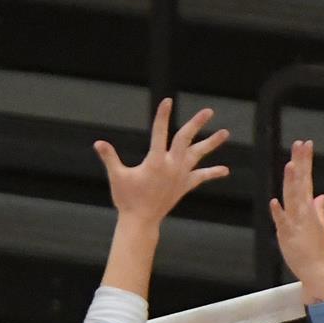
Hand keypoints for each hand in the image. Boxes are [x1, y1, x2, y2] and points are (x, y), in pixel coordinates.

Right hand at [93, 98, 230, 224]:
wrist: (141, 221)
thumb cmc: (127, 199)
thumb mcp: (117, 176)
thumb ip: (110, 157)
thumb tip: (98, 143)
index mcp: (155, 161)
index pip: (159, 132)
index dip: (163, 116)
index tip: (167, 101)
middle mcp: (171, 166)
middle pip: (186, 139)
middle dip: (197, 124)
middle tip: (209, 111)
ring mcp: (180, 176)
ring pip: (198, 155)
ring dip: (212, 143)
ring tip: (225, 133)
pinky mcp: (184, 186)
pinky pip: (201, 177)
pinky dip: (212, 173)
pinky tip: (225, 170)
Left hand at [268, 141, 323, 304]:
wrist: (318, 268)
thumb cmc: (317, 248)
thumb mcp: (320, 224)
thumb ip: (319, 209)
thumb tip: (321, 196)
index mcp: (309, 207)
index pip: (307, 178)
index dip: (306, 161)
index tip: (306, 144)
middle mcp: (303, 211)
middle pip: (300, 183)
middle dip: (301, 162)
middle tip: (300, 144)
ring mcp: (295, 222)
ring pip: (293, 198)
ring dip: (291, 182)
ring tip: (291, 164)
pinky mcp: (288, 234)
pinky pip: (282, 222)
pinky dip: (278, 212)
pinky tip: (274, 201)